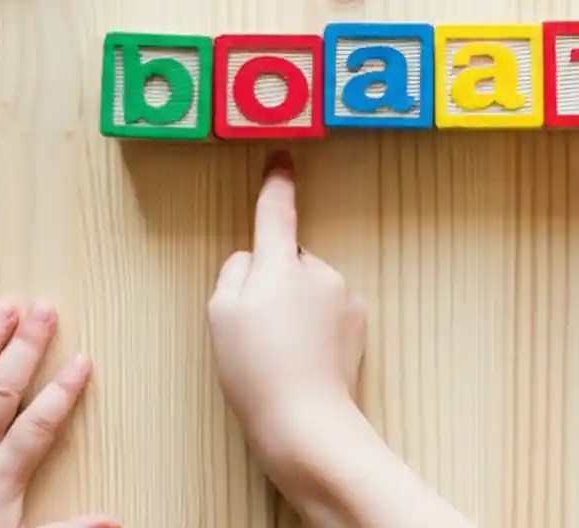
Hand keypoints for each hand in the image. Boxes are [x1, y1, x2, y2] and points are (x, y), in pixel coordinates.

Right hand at [209, 151, 470, 527]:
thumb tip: (253, 261)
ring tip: (279, 352)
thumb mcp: (221, 315)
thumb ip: (235, 274)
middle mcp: (318, 270)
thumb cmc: (254, 368)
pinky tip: (303, 359)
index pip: (275, 213)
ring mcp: (343, 296)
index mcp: (280, 264)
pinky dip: (314, 328)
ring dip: (294, 309)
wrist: (305, 419)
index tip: (281, 160)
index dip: (276, 184)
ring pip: (307, 289)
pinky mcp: (358, 323)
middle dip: (272, 283)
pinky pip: (327, 311)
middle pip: (287, 261)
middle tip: (254, 329)